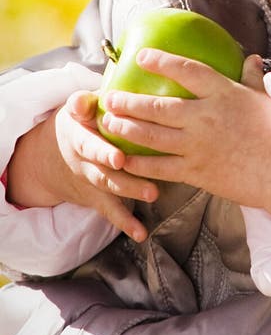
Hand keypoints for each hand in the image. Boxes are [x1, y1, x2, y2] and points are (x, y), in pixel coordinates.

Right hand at [7, 91, 158, 242]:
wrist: (52, 156)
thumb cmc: (78, 122)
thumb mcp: (75, 110)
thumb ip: (81, 103)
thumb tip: (82, 100)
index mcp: (78, 137)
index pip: (88, 144)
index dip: (102, 152)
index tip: (119, 157)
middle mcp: (83, 162)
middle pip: (102, 172)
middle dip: (124, 178)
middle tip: (146, 182)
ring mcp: (91, 181)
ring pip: (110, 189)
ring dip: (132, 192)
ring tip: (153, 194)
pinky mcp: (97, 197)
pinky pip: (111, 211)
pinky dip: (125, 223)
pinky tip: (141, 233)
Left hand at [100, 53, 270, 228]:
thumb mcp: (266, 99)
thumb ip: (253, 78)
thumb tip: (251, 59)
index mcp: (223, 93)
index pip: (187, 71)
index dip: (162, 62)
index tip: (142, 56)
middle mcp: (206, 117)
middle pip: (159, 107)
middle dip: (130, 101)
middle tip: (110, 96)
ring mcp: (198, 146)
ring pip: (153, 136)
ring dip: (127, 129)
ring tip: (109, 122)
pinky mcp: (196, 172)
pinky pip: (160, 167)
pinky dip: (140, 163)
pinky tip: (123, 158)